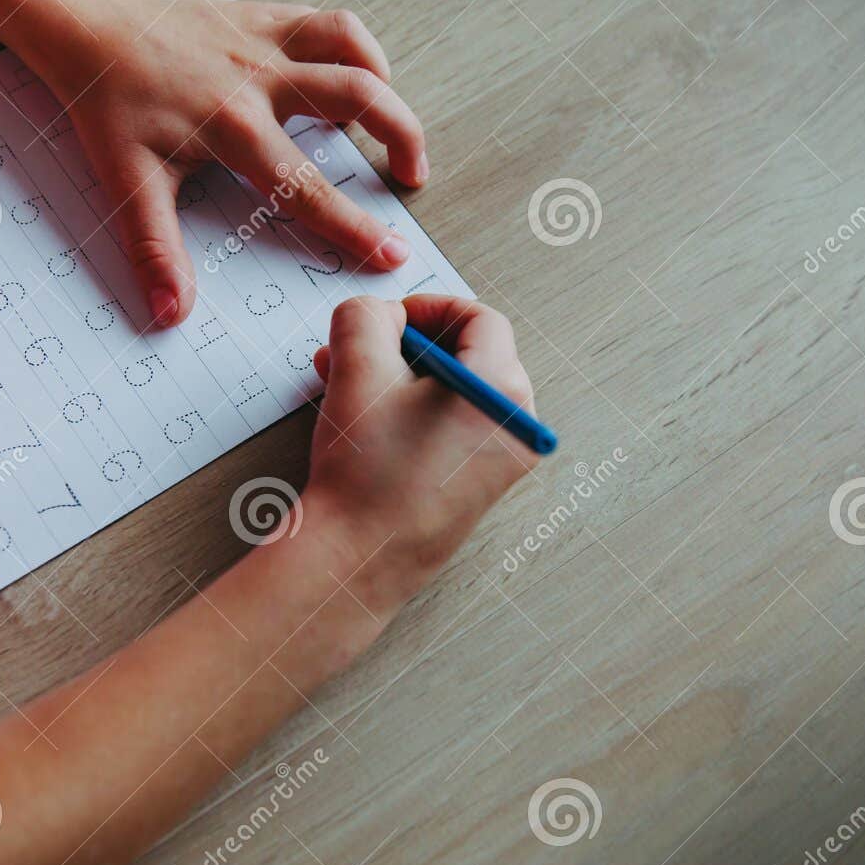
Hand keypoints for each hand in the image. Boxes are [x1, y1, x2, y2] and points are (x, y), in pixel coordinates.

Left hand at [24, 0, 427, 325]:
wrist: (87, 31)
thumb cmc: (109, 108)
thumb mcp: (128, 184)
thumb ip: (155, 251)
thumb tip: (171, 313)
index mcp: (233, 128)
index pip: (310, 188)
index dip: (356, 227)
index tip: (394, 254)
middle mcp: (259, 78)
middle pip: (359, 96)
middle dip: (402, 137)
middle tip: (410, 177)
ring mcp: (264, 39)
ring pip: (353, 46)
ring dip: (384, 86)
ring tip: (386, 125)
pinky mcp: (262, 14)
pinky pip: (329, 23)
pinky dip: (355, 50)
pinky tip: (350, 78)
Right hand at [304, 295, 537, 614]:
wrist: (360, 558)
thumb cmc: (367, 471)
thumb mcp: (357, 368)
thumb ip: (366, 316)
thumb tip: (381, 314)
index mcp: (503, 388)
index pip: (478, 317)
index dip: (428, 307)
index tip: (389, 319)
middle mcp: (518, 423)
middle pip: (469, 354)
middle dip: (406, 345)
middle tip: (361, 351)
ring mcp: (504, 459)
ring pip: (456, 391)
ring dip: (401, 377)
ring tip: (346, 383)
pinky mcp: (483, 485)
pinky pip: (456, 427)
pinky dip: (415, 412)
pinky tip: (366, 419)